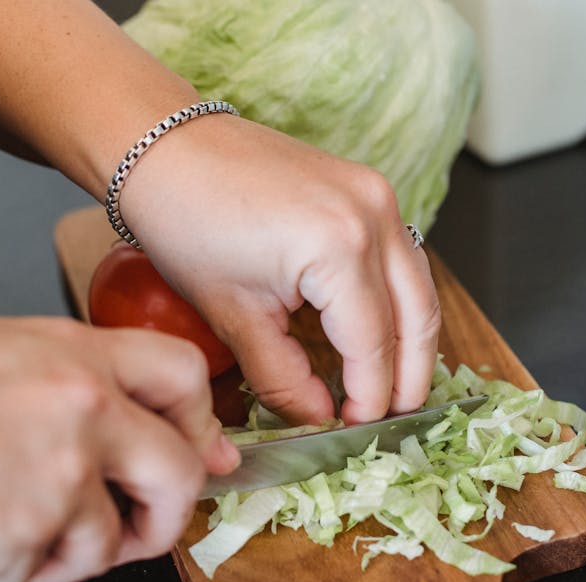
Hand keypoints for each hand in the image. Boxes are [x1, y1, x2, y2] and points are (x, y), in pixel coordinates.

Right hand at [0, 317, 236, 581]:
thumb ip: (75, 381)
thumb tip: (133, 418)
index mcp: (76, 355)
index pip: (185, 375)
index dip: (199, 421)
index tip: (195, 450)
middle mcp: (84, 411)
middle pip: (180, 474)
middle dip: (168, 514)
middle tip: (142, 526)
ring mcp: (60, 478)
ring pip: (109, 541)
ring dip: (72, 551)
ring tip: (16, 528)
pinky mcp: (28, 538)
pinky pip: (46, 570)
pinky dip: (17, 566)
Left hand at [121, 115, 441, 425]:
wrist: (166, 148)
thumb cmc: (186, 222)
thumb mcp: (233, 316)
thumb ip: (283, 376)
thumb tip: (320, 415)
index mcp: (339, 248)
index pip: (373, 344)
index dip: (369, 396)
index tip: (356, 429)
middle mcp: (373, 215)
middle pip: (416, 316)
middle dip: (409, 375)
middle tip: (393, 418)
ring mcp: (377, 194)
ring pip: (419, 286)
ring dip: (413, 338)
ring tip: (393, 384)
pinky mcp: (368, 186)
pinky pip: (401, 255)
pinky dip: (399, 299)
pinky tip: (380, 331)